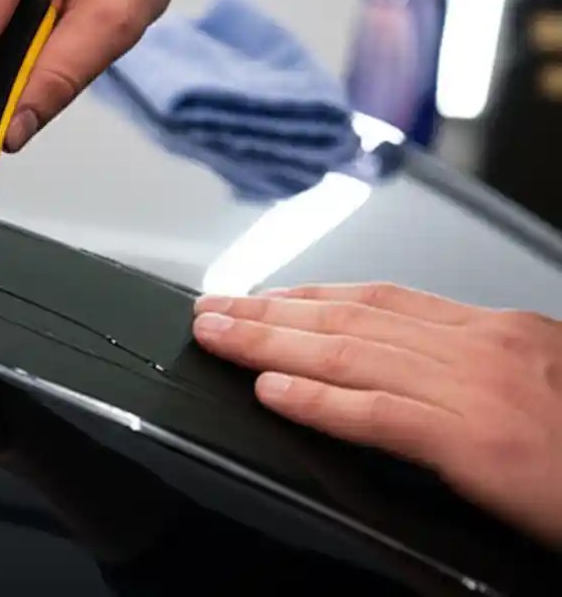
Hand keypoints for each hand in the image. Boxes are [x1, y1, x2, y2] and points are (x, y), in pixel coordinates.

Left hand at [192, 283, 561, 548]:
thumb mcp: (538, 386)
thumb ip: (470, 371)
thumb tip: (401, 371)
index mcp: (499, 332)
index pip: (382, 299)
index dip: (310, 296)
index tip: (259, 295)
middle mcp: (485, 346)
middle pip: (353, 317)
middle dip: (272, 312)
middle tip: (211, 309)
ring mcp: (481, 390)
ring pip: (351, 354)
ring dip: (271, 344)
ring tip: (218, 337)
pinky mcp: (480, 444)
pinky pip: (380, 415)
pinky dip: (319, 401)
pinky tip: (270, 392)